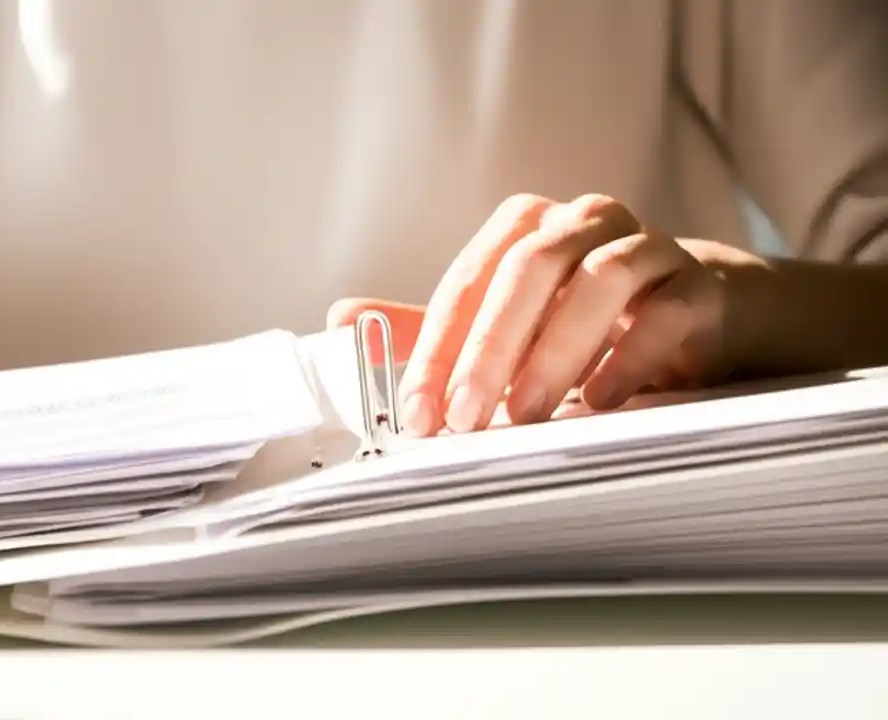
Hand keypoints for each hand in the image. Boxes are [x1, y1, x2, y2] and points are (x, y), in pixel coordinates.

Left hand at [329, 193, 745, 435]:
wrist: (699, 311)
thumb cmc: (586, 317)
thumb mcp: (506, 321)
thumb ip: (435, 325)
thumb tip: (345, 318)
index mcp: (527, 228)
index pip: (469, 282)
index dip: (438, 348)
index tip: (419, 411)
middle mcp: (585, 222)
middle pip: (529, 269)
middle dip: (489, 347)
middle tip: (464, 416)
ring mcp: (648, 247)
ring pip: (598, 282)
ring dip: (555, 351)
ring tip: (528, 412)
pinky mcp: (698, 286)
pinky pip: (664, 312)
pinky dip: (628, 357)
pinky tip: (601, 400)